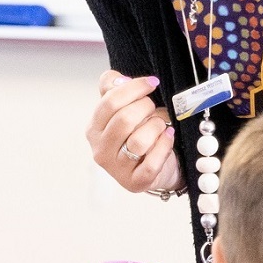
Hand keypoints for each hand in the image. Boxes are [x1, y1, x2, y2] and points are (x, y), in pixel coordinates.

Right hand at [87, 71, 178, 193]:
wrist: (156, 166)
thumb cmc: (139, 133)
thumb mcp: (123, 108)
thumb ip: (113, 89)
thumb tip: (116, 79)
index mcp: (94, 129)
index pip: (109, 102)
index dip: (134, 88)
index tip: (152, 83)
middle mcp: (100, 151)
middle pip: (124, 119)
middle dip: (146, 107)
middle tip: (155, 107)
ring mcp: (117, 169)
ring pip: (139, 141)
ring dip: (156, 126)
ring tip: (161, 124)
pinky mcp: (135, 183)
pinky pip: (152, 162)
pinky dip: (164, 146)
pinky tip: (168, 137)